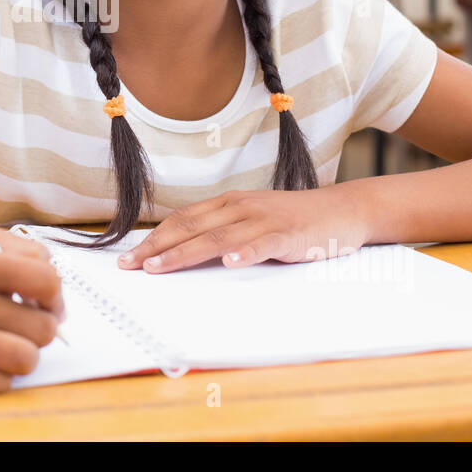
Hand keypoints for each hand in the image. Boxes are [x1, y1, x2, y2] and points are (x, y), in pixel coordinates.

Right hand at [0, 229, 63, 393]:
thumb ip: (25, 254)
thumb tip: (57, 295)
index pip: (45, 281)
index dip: (55, 294)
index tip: (48, 299)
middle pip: (42, 327)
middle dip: (43, 326)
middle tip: (29, 321)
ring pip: (25, 359)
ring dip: (25, 352)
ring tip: (11, 340)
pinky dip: (1, 374)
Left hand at [117, 187, 371, 273]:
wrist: (343, 210)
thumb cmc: (293, 219)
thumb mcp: (252, 220)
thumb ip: (223, 231)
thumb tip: (184, 252)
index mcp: (228, 204)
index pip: (182, 220)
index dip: (154, 237)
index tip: (129, 257)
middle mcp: (241, 208)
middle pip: (191, 228)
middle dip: (157, 248)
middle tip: (131, 266)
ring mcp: (264, 220)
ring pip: (218, 237)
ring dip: (185, 253)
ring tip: (160, 267)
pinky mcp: (288, 234)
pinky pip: (263, 244)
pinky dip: (245, 253)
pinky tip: (230, 263)